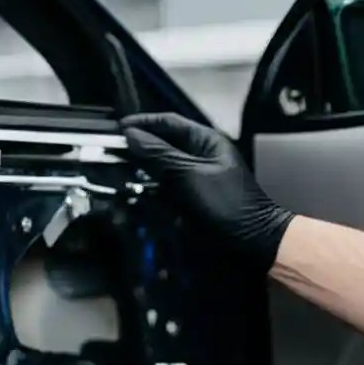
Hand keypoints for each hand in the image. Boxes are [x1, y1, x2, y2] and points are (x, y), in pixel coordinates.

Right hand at [121, 112, 293, 270]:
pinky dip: (149, 187)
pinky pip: (163, 186)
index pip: (169, 122)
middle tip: (112, 150)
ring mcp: (194, 177)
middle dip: (138, 145)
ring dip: (141, 167)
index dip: (142, 122)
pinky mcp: (189, 198)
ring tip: (118, 169)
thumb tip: (130, 136)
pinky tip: (135, 189)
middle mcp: (199, 155)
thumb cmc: (227, 205)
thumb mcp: (188, 175)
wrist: (251, 242)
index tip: (117, 129)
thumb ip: (158, 154)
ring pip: (160, 165)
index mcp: (206, 141)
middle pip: (162, 143)